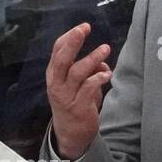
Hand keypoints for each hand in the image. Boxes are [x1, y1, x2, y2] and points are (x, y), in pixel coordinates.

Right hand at [46, 22, 110, 161]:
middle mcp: (56, 84)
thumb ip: (87, 70)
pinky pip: (88, 87)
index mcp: (54, 75)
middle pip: (63, 58)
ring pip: (77, 72)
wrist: (71, 134)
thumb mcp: (76, 84)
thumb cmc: (74, 104)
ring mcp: (66, 95)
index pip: (57, 50)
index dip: (69, 37)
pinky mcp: (78, 106)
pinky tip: (108, 74)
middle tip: (85, 28)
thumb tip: (102, 61)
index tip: (83, 27)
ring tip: (106, 49)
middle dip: (73, 42)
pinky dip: (99, 78)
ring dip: (92, 58)